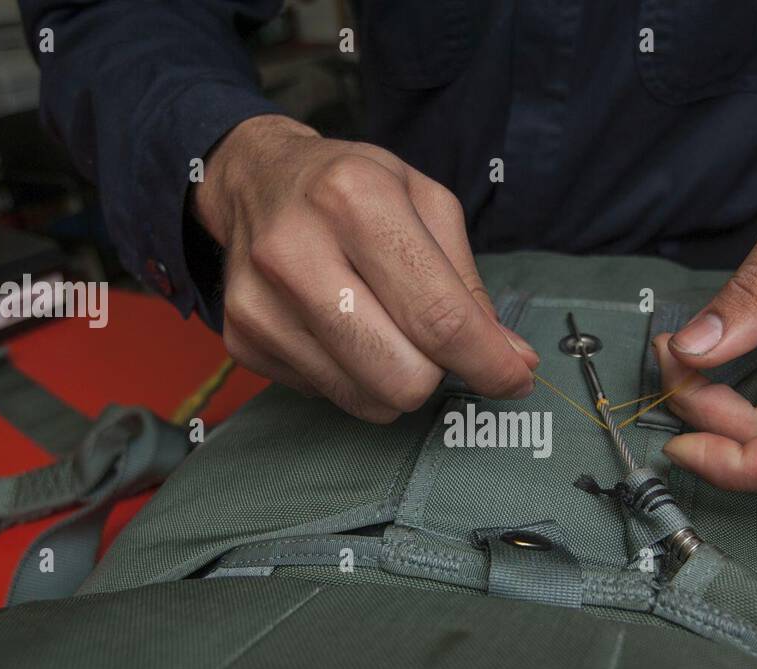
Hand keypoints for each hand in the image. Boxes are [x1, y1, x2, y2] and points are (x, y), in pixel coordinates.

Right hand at [195, 115, 537, 422]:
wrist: (256, 181)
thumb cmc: (351, 189)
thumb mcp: (425, 205)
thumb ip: (470, 286)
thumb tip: (513, 361)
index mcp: (353, 198)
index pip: (438, 316)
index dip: (487, 362)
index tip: (514, 379)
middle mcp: (296, 250)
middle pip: (402, 376)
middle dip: (435, 372)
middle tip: (434, 343)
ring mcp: (260, 301)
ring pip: (367, 400)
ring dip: (395, 379)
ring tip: (384, 329)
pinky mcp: (242, 339)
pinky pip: (329, 396)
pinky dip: (351, 376)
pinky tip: (341, 329)